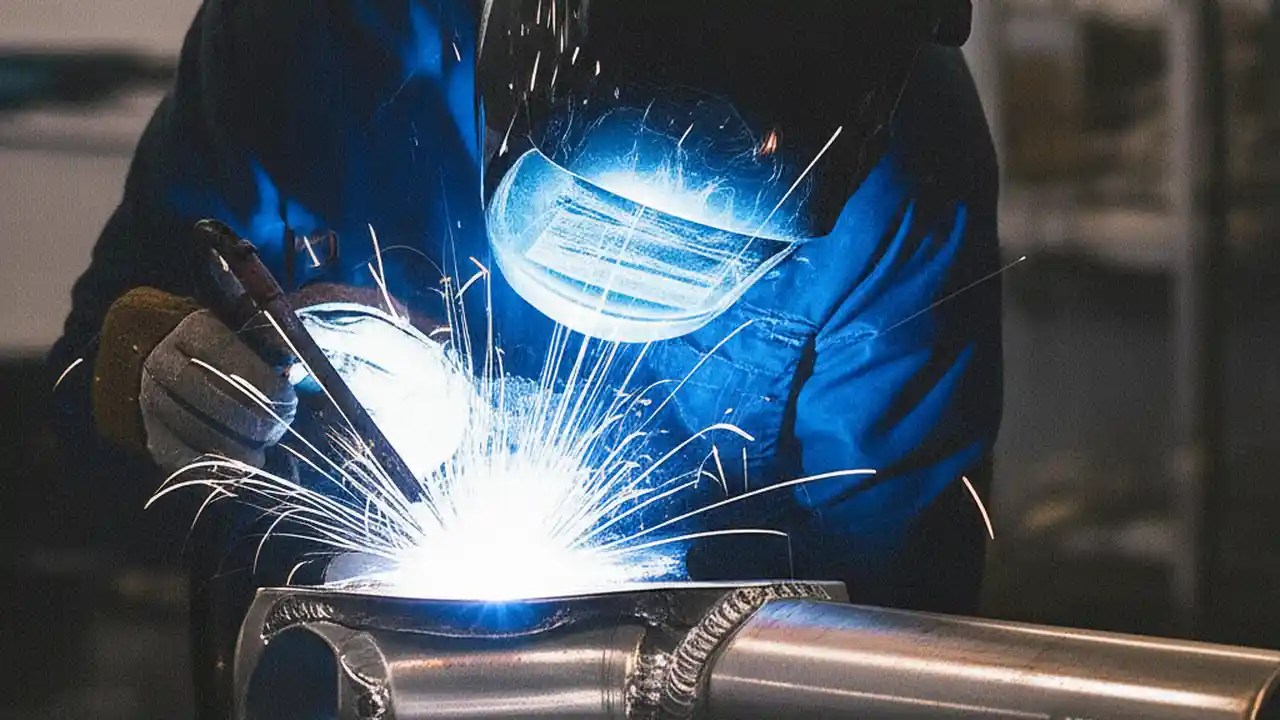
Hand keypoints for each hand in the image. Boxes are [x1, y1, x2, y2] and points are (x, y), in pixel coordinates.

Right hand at [140, 308, 296, 474]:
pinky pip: (181, 460)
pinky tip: (240, 472)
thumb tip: (298, 367)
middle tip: (276, 432)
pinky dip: (213, 471)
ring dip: (234, 449)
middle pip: (208, 394)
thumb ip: (279, 350)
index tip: (288, 401)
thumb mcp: (260, 343)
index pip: (226, 352)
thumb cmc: (242, 358)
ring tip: (260, 456)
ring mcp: (152, 400)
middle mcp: (165, 362)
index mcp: (196, 330)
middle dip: (251, 419)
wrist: (190, 373)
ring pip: (193, 430)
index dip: (262, 381)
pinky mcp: (153, 436)